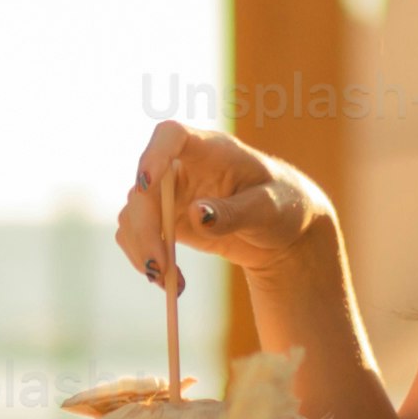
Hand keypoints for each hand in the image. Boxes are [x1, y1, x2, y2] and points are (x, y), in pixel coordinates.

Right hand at [117, 120, 341, 301]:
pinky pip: (137, 235)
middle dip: (146, 229)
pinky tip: (169, 281)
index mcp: (211, 150)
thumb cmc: (284, 205)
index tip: (146, 184)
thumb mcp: (270, 209)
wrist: (281, 231)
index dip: (153, 155)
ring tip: (170, 283)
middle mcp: (182, 166)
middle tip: (159, 268)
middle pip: (143, 187)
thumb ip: (236, 212)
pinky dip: (145, 259)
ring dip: (143, 250)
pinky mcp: (163, 219)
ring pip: (133, 214)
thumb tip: (197, 215)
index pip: (171, 135)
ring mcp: (169, 193)